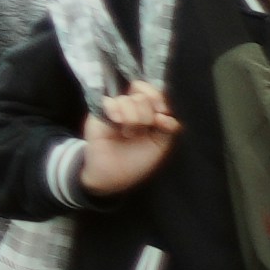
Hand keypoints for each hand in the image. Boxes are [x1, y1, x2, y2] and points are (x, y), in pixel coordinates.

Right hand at [70, 79, 175, 198]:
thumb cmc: (137, 162)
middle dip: (146, 114)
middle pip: (143, 95)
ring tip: (127, 134)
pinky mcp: (100, 112)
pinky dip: (116, 111)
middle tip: (142, 130)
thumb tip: (165, 115)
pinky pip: (110, 102)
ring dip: (131, 118)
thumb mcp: (160, 146)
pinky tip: (116, 122)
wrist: (113, 176)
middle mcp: (134, 108)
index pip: (156, 93)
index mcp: (151, 113)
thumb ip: (169, 127)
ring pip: (128, 100)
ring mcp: (117, 109)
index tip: (161, 114)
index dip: (160, 99)